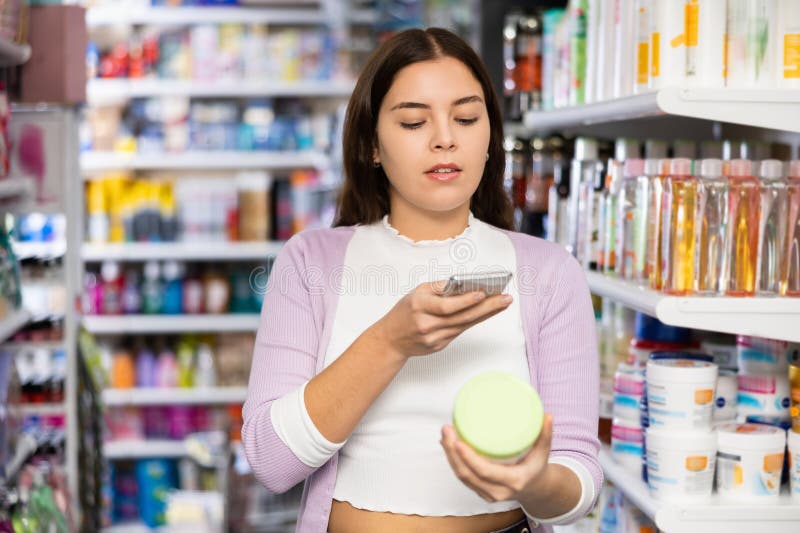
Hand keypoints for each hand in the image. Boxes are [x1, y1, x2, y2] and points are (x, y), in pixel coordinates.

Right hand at [372, 280, 511, 358]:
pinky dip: (474, 321)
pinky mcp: (439, 346)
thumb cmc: (404, 312)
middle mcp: (427, 324)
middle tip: (505, 299)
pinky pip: (460, 331)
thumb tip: (464, 283)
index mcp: (419, 307)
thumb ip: (438, 288)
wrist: (390, 339)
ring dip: (486, 313)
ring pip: (465, 324)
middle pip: (462, 316)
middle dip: (487, 307)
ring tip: (502, 303)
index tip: (483, 293)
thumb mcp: (416, 293)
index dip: (466, 300)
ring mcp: (434, 338)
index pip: (446, 306)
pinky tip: (486, 312)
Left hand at [440, 414, 553, 503]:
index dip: (468, 458)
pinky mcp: (479, 490)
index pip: (484, 472)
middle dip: (452, 452)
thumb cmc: (536, 469)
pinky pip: (463, 477)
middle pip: (467, 474)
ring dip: (449, 455)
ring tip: (445, 434)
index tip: (458, 442)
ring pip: (462, 476)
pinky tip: (448, 445)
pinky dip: (453, 460)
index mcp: (513, 481)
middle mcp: (498, 491)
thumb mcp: (543, 453)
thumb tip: (548, 415)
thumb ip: (545, 435)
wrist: (534, 490)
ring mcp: (487, 493)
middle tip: (447, 430)